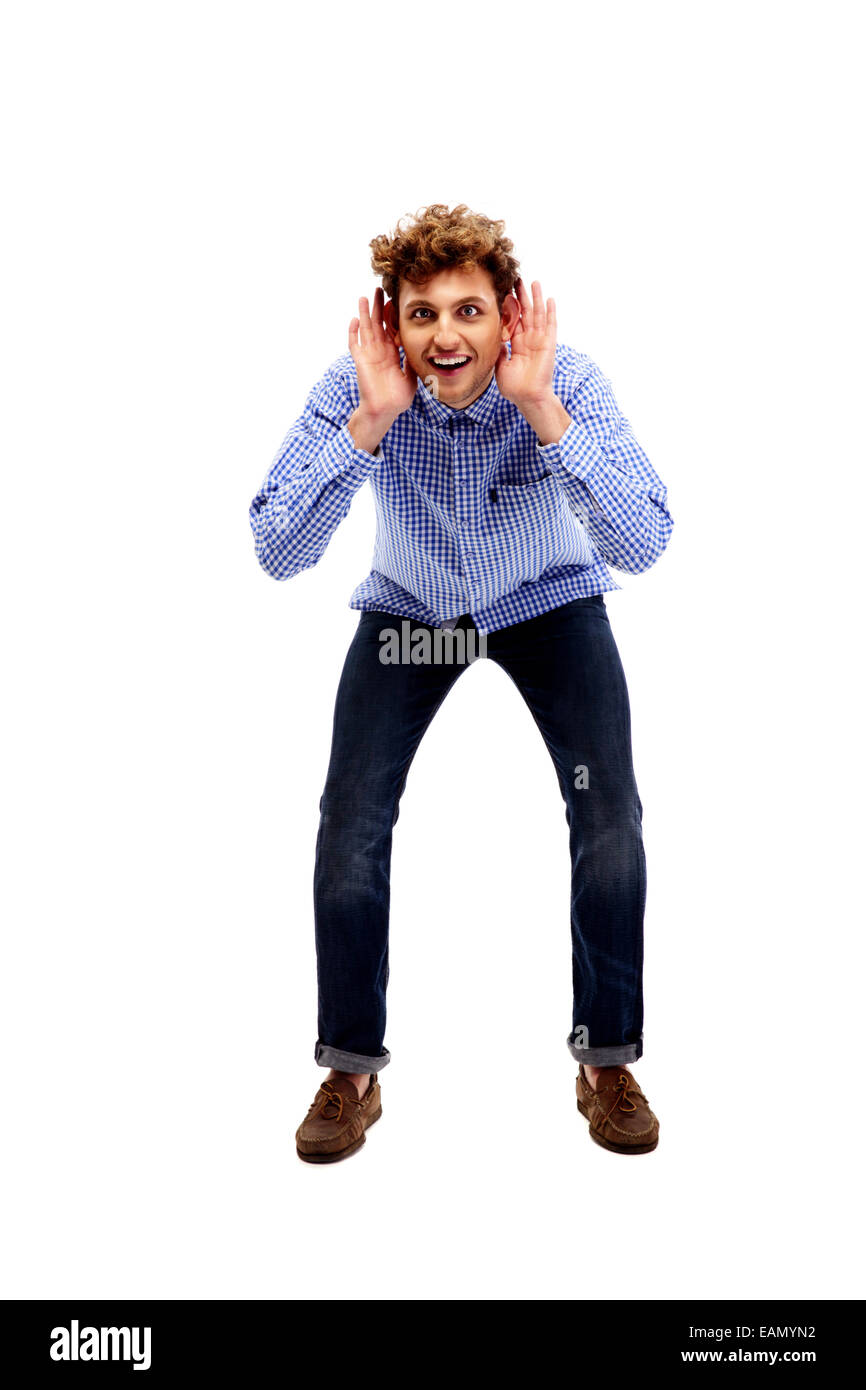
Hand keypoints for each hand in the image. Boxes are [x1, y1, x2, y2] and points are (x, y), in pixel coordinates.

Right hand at [348, 288, 417, 424]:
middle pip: (377, 324)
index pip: (390, 329)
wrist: (385, 411)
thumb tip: (420, 349)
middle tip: (379, 290)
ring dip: (364, 313)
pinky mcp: (360, 361)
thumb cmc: (397, 399)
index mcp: (391, 354)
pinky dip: (353, 332)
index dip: (391, 316)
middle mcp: (379, 352)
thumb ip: (412, 362)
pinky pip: (355, 344)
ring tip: (364, 297)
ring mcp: (369, 355)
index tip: (393, 300)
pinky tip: (355, 319)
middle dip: (377, 307)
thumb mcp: (411, 377)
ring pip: (365, 329)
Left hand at [495, 278, 556, 408]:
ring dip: (536, 298)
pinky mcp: (549, 344)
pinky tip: (550, 300)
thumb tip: (493, 342)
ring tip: (534, 282)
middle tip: (517, 279)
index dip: (510, 307)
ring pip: (538, 315)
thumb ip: (498, 352)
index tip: (505, 292)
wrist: (527, 397)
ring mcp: (540, 341)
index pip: (514, 321)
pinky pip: (550, 326)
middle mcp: (529, 340)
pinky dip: (550, 313)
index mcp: (518, 345)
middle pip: (525, 313)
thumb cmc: (515, 387)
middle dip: (522, 296)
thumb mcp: (500, 367)